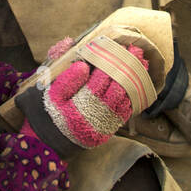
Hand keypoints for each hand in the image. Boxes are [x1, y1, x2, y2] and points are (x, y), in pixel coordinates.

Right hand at [16, 37, 150, 152]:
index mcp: (78, 107)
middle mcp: (95, 118)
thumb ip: (64, 77)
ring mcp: (103, 126)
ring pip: (125, 100)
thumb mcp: (48, 92)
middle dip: (128, 67)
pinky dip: (134, 96)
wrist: (47, 143)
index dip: (111, 63)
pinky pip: (125, 112)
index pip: (100, 81)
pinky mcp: (108, 131)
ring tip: (142, 62)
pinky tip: (138, 82)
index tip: (118, 47)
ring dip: (136, 80)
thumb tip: (83, 65)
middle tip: (136, 49)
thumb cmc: (48, 113)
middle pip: (118, 88)